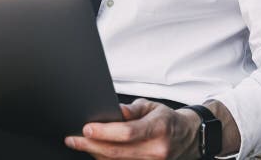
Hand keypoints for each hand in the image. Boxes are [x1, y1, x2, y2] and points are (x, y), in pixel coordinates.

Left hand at [64, 98, 200, 159]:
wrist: (188, 137)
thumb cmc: (167, 119)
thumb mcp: (151, 106)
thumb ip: (132, 109)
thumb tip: (116, 110)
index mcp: (158, 128)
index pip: (127, 133)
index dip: (104, 132)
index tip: (86, 128)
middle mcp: (157, 150)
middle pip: (118, 152)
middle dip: (91, 145)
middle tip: (72, 139)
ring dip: (95, 154)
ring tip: (80, 144)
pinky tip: (95, 153)